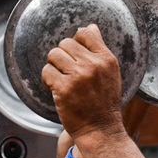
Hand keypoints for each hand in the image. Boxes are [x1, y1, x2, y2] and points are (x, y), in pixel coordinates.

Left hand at [42, 25, 125, 143]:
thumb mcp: (111, 73)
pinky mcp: (63, 88)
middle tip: (68, 73)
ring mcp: (77, 77)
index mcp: (106, 59)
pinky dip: (47, 80)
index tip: (76, 57)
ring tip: (61, 80)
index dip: (76, 43)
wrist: (100, 130)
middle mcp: (93, 65)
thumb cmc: (104, 103)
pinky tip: (56, 89)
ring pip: (53, 55)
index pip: (85, 33)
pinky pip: (46, 71)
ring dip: (54, 67)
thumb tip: (89, 27)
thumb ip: (99, 50)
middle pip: (65, 43)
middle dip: (63, 57)